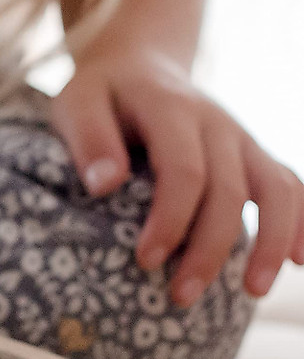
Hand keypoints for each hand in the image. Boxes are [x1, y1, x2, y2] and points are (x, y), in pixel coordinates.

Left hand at [51, 46, 303, 305]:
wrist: (138, 62)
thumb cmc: (102, 92)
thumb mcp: (77, 102)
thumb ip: (88, 138)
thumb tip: (104, 185)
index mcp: (170, 106)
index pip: (184, 170)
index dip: (170, 220)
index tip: (145, 260)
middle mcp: (215, 121)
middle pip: (227, 190)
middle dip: (208, 249)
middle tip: (180, 296)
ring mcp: (240, 137)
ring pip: (275, 189)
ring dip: (269, 242)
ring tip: (252, 292)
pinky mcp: (252, 153)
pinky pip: (289, 185)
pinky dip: (301, 222)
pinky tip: (297, 262)